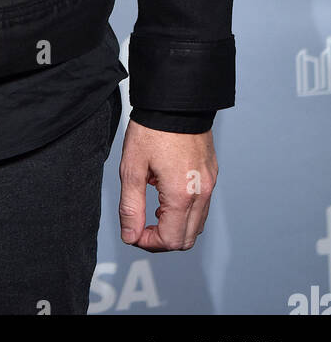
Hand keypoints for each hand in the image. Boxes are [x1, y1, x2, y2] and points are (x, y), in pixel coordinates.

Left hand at [118, 121, 217, 251]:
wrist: (175, 99)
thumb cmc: (153, 129)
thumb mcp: (132, 168)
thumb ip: (131, 207)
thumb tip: (130, 234)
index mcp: (182, 195)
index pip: (171, 241)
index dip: (149, 243)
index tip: (134, 232)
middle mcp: (202, 193)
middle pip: (186, 239)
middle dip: (162, 239)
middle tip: (142, 225)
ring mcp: (210, 183)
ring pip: (197, 224)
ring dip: (175, 226)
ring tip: (154, 209)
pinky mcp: (212, 174)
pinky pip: (202, 205)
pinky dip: (185, 210)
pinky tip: (167, 194)